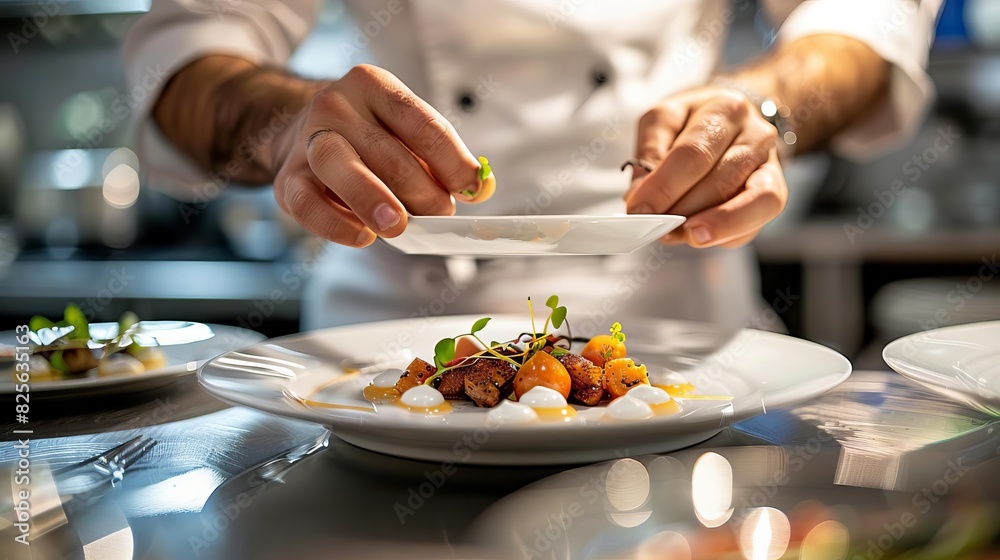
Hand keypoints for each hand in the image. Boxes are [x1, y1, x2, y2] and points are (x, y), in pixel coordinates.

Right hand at [268, 64, 487, 246]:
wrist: (300, 129)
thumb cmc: (367, 136)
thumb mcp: (407, 132)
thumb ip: (444, 159)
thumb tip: (480, 187)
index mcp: (373, 85)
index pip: (422, 123)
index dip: (452, 161)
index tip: (472, 190)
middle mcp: (336, 106)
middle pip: (386, 151)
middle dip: (421, 191)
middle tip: (440, 215)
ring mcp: (307, 141)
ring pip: (339, 166)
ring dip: (374, 200)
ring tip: (398, 226)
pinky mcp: (287, 179)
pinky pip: (308, 204)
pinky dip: (336, 224)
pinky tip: (363, 237)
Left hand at [624, 86, 787, 247]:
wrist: (735, 120)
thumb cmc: (695, 121)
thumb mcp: (664, 119)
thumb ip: (650, 151)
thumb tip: (640, 195)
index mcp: (725, 110)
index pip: (694, 153)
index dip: (664, 187)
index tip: (639, 210)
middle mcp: (756, 135)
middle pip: (722, 181)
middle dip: (684, 210)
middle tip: (655, 226)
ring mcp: (772, 166)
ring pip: (752, 202)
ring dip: (712, 227)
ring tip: (681, 235)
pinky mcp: (776, 194)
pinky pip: (756, 222)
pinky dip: (727, 235)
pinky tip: (702, 236)